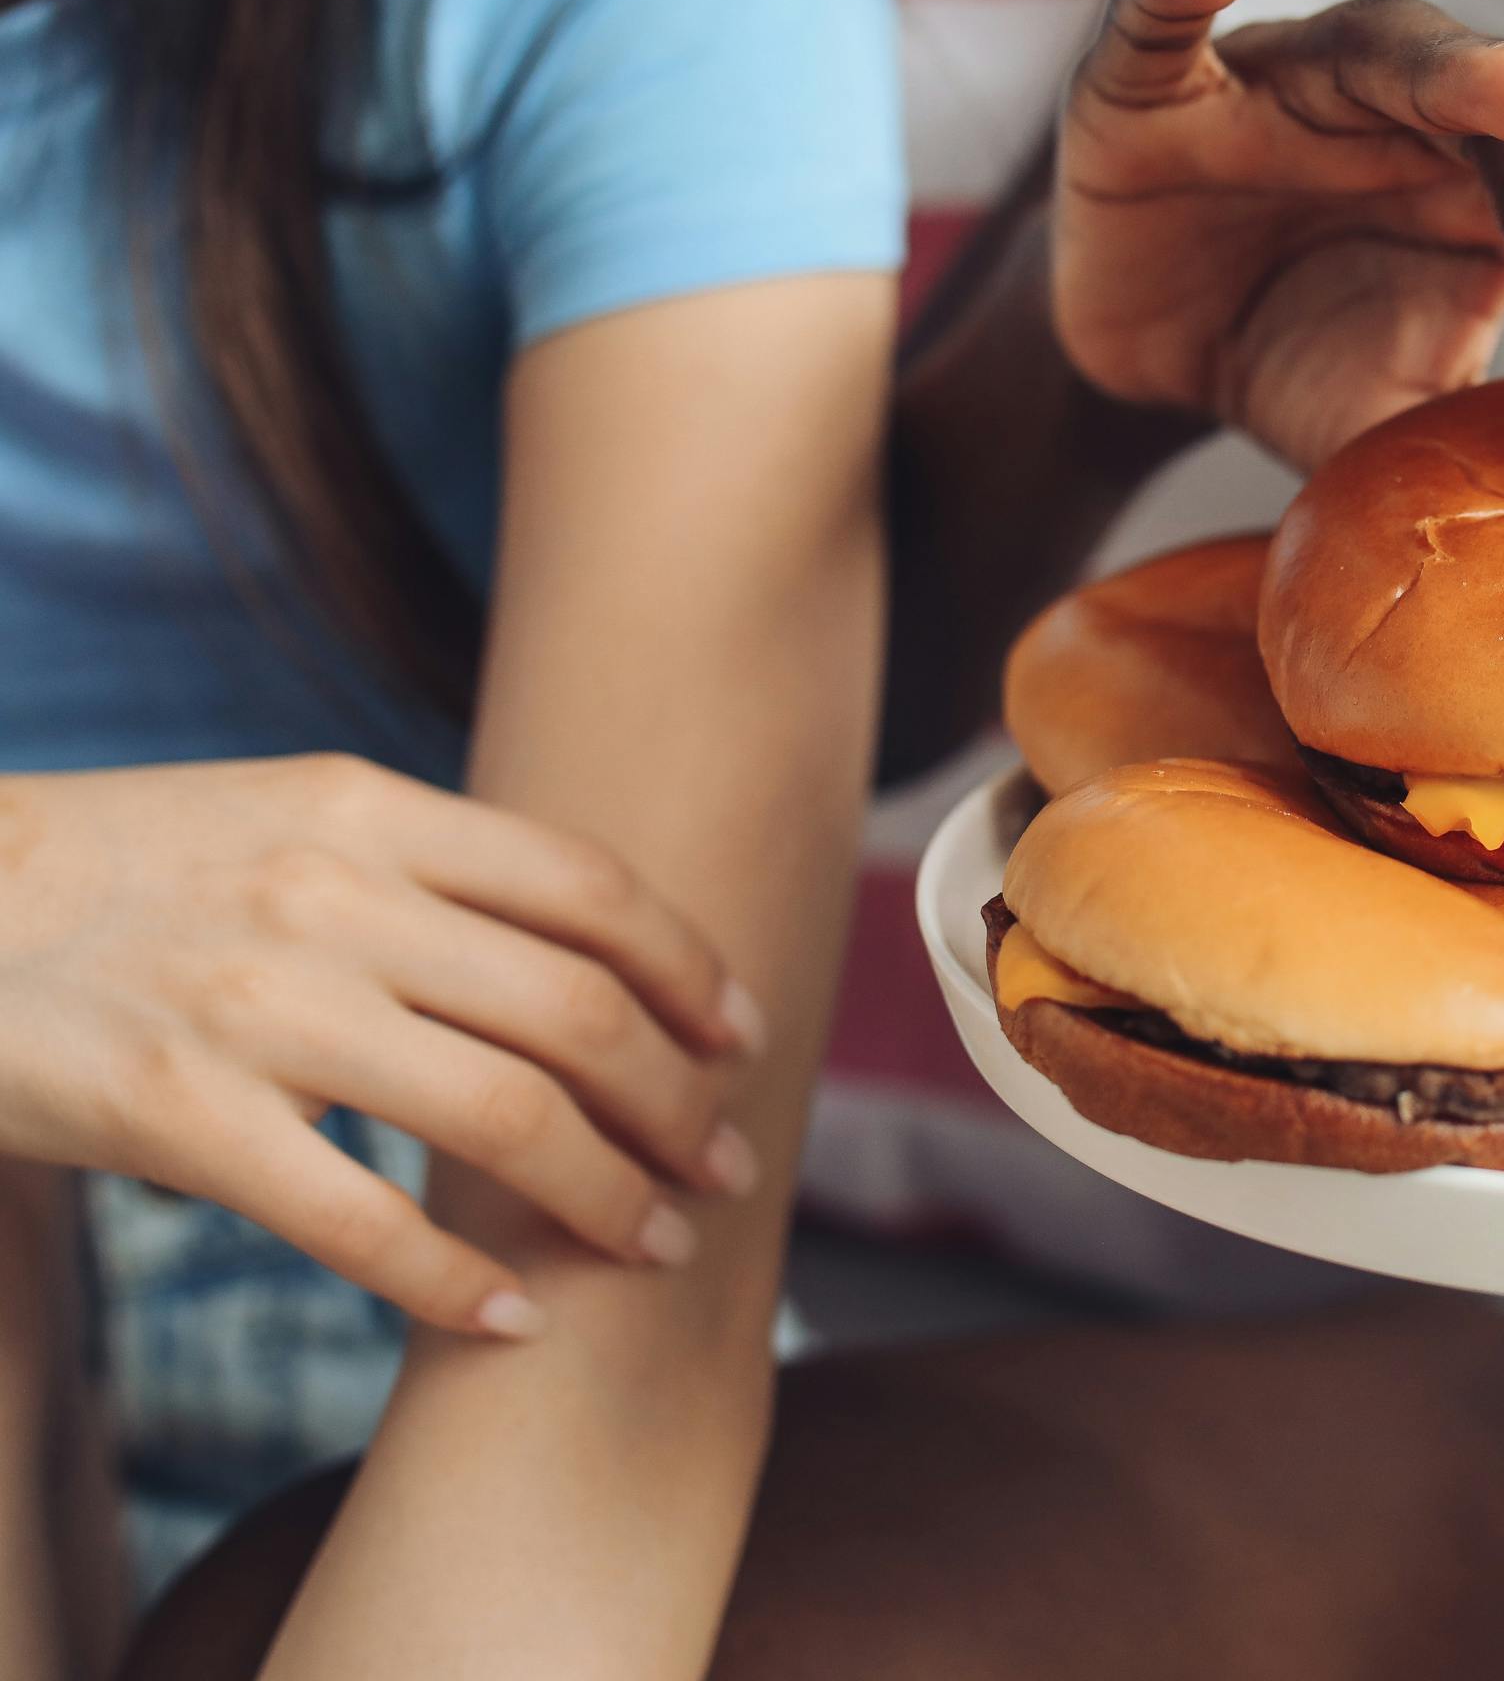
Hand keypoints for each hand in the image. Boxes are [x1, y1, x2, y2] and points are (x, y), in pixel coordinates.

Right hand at [0, 756, 759, 1337]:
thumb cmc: (139, 872)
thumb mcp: (297, 818)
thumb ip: (434, 867)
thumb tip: (593, 954)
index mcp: (369, 812)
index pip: (588, 889)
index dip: (689, 971)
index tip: (739, 1038)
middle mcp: (329, 899)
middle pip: (576, 1012)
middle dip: (678, 1104)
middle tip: (729, 1165)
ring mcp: (255, 1007)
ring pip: (503, 1115)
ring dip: (608, 1194)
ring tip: (658, 1239)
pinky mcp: (178, 1115)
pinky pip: (360, 1223)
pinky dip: (459, 1281)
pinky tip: (515, 1315)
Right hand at [1053, 0, 1503, 469]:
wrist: (1148, 353)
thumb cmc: (1302, 362)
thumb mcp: (1392, 424)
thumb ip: (1469, 453)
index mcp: (1497, 188)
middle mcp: (1411, 110)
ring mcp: (1284, 83)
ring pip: (1392, 50)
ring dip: (1468, 71)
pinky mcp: (1148, 90)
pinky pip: (1161, 23)